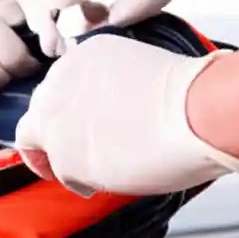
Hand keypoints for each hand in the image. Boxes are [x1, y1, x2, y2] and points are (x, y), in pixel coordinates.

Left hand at [14, 35, 238, 195]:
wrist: (198, 112)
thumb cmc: (188, 95)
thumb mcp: (140, 70)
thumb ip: (111, 87)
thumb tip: (112, 113)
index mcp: (82, 56)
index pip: (58, 87)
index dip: (68, 111)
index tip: (78, 125)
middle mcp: (60, 81)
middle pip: (40, 114)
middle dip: (54, 136)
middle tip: (71, 155)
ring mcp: (57, 118)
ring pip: (42, 147)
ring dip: (64, 162)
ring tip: (93, 173)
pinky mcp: (64, 154)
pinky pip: (63, 175)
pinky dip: (81, 182)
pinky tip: (106, 180)